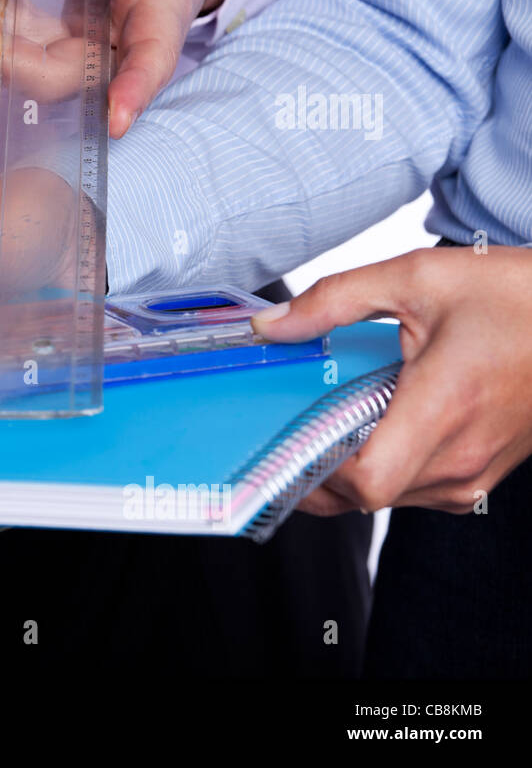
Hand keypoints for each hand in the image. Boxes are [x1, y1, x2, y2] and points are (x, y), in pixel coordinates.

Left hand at [252, 247, 531, 514]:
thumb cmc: (517, 295)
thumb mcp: (417, 277)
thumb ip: (334, 300)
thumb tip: (270, 324)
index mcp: (444, 409)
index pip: (365, 481)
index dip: (316, 466)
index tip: (286, 434)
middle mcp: (463, 456)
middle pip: (363, 497)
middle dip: (317, 466)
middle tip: (289, 425)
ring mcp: (477, 474)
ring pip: (388, 500)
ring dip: (348, 469)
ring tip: (331, 418)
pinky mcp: (483, 476)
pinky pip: (415, 491)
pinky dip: (383, 468)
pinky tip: (371, 426)